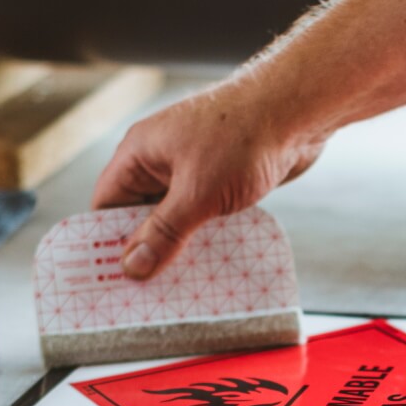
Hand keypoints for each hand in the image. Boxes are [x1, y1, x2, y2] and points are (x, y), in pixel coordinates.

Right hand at [91, 83, 328, 278]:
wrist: (299, 111)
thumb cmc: (243, 136)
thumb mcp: (197, 193)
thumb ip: (164, 232)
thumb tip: (132, 265)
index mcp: (140, 153)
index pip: (107, 203)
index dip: (106, 240)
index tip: (110, 279)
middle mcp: (162, 160)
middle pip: (140, 215)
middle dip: (146, 250)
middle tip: (148, 294)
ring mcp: (194, 169)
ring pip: (175, 217)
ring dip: (179, 247)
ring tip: (179, 286)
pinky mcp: (223, 179)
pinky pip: (204, 215)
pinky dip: (205, 237)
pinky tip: (212, 264)